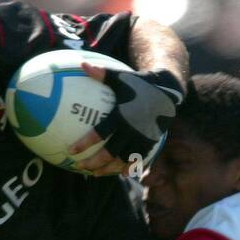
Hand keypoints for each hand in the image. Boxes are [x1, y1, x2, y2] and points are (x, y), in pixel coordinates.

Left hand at [68, 62, 181, 176]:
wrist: (167, 91)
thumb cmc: (139, 83)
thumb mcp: (121, 76)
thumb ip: (101, 73)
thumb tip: (82, 64)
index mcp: (122, 116)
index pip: (100, 133)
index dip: (85, 143)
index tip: (72, 151)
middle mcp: (133, 130)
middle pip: (111, 153)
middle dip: (95, 163)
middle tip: (81, 167)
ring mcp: (143, 139)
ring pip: (124, 161)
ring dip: (109, 169)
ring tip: (96, 174)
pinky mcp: (152, 143)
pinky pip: (138, 160)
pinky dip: (128, 168)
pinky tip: (119, 173)